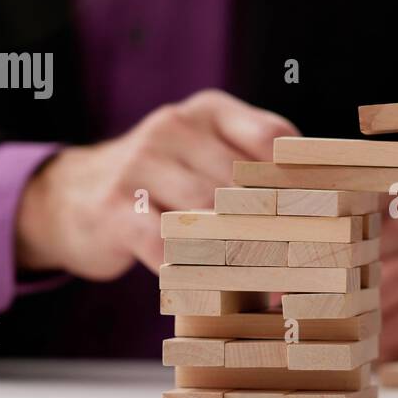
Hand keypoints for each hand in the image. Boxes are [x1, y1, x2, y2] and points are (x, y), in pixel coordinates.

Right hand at [15, 89, 297, 279]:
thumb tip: (317, 228)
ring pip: (210, 213)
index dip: (301, 182)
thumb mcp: (206, 160)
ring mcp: (140, 164)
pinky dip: (194, 270)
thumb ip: (254, 179)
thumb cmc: (163, 185)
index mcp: (209, 111)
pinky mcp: (113, 208)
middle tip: (303, 269)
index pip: (272, 137)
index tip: (325, 219)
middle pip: (244, 183)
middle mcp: (174, 127)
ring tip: (266, 284)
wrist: (72, 197)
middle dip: (275, 230)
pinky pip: (167, 244)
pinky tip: (211, 286)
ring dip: (240, 254)